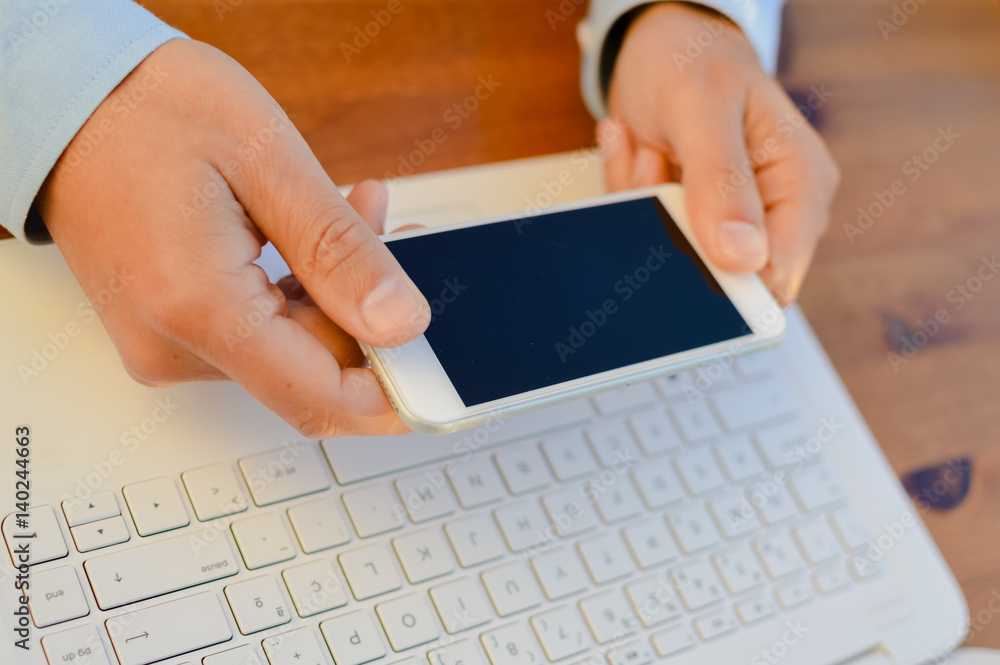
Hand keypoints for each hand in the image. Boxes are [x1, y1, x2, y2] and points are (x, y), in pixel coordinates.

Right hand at [37, 39, 430, 437]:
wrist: (61, 100)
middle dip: (369, 316)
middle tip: (391, 236)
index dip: (393, 398)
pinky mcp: (170, 331)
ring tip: (352, 213)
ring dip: (335, 295)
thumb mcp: (267, 162)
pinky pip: (258, 335)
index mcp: (198, 306)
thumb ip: (340, 253)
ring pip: (291, 352)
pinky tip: (309, 240)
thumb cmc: (145, 111)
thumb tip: (401, 322)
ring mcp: (166, 343)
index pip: (319, 398)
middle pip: (313, 374)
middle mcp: (173, 344)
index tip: (439, 378)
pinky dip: (299, 295)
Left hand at [601, 3, 839, 302]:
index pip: (777, 271)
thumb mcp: (702, 109)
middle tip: (658, 164)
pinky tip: (639, 148)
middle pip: (718, 269)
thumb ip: (720, 182)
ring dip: (644, 202)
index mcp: (802, 182)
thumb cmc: (693, 59)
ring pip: (672, 254)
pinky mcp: (687, 217)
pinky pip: (645, 232)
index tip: (683, 246)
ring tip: (652, 147)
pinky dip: (628, 194)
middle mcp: (772, 207)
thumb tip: (743, 256)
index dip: (727, 278)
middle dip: (671, 227)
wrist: (657, 44)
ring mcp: (726, 216)